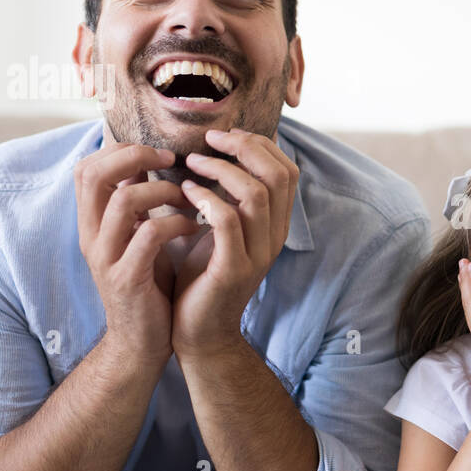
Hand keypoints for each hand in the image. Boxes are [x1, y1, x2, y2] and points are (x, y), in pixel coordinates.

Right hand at [74, 143, 197, 367]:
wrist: (142, 342)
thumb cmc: (148, 284)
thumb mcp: (137, 237)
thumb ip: (136, 203)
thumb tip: (146, 162)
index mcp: (92, 223)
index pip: (87, 168)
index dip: (121, 150)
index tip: (160, 155)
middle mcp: (90, 236)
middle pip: (93, 174)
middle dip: (135, 158)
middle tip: (171, 163)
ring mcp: (105, 257)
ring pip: (123, 201)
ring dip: (164, 192)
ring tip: (190, 202)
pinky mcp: (126, 279)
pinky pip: (149, 235)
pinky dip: (177, 224)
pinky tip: (196, 229)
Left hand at [170, 128, 298, 358]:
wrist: (198, 332)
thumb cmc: (201, 276)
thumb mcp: (217, 229)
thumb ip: (223, 195)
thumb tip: (210, 151)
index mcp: (274, 225)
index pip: (286, 170)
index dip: (259, 145)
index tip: (224, 137)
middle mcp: (273, 237)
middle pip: (279, 175)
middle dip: (245, 148)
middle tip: (210, 140)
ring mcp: (257, 254)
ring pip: (256, 194)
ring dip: (221, 170)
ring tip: (192, 164)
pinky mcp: (233, 269)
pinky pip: (227, 221)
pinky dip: (206, 198)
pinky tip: (185, 192)